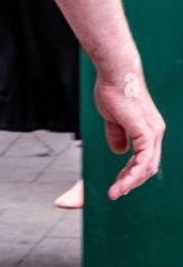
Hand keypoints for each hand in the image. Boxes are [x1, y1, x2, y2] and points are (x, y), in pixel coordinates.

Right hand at [92, 64, 164, 198]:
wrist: (116, 74)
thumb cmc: (113, 91)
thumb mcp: (113, 118)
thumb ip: (117, 135)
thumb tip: (119, 152)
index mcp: (148, 130)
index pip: (144, 158)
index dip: (131, 172)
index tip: (118, 183)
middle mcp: (155, 133)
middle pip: (148, 166)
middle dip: (131, 181)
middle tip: (116, 191)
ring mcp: (152, 133)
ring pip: (147, 166)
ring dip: (131, 182)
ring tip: (115, 192)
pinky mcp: (146, 132)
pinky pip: (143, 159)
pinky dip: (133, 174)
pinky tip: (122, 182)